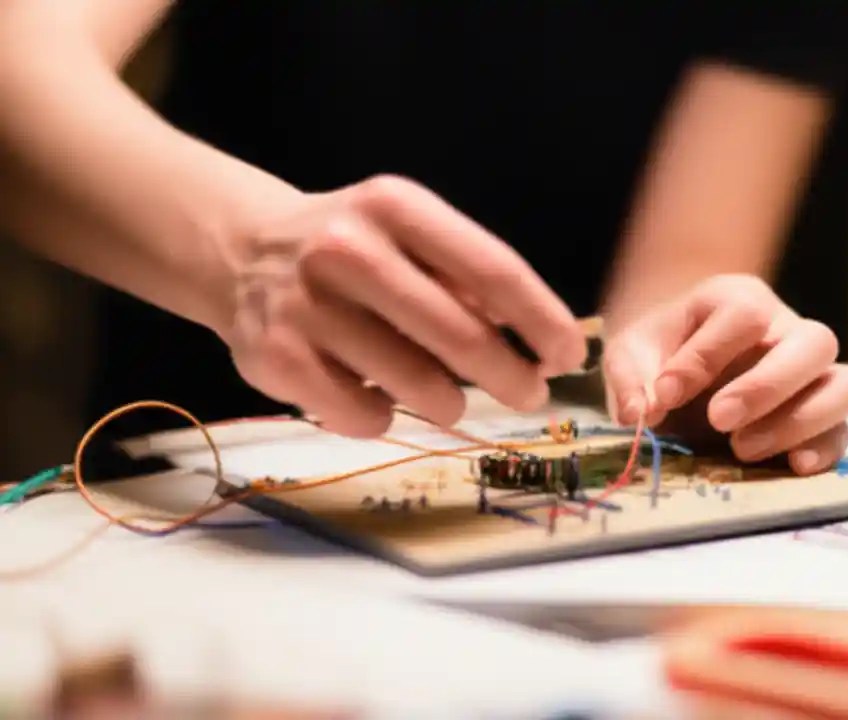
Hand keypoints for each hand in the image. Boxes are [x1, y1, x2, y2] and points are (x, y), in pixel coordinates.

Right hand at [220, 175, 585, 436]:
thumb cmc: (355, 247)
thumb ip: (470, 277)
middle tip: (531, 396)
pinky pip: (361, 414)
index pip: (493, 268)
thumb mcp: (410, 234)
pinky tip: (377, 398)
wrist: (242, 250)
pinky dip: (382, 418)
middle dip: (510, 376)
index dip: (542, 319)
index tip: (571, 354)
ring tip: (448, 400)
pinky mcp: (274, 358)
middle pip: (459, 333)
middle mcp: (346, 248)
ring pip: (414, 384)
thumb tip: (545, 343)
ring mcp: (305, 305)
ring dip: (448, 404)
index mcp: (394, 207)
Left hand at [603, 275, 847, 474]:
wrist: (676, 374)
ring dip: (800, 421)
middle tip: (718, 420)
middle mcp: (787, 331)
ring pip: (846, 385)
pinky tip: (791, 467)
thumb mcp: (630, 357)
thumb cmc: (660, 356)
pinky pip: (843, 431)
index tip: (666, 394)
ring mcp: (813, 375)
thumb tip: (641, 415)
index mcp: (740, 301)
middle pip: (814, 342)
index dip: (707, 357)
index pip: (745, 316)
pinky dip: (823, 450)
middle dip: (767, 387)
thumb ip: (630, 379)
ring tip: (742, 449)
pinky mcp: (821, 417)